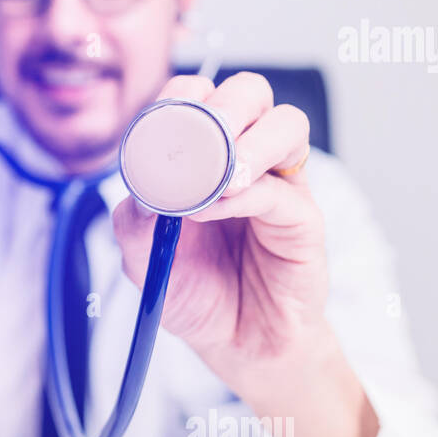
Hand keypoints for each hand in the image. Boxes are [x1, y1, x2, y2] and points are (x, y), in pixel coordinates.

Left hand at [113, 72, 321, 360]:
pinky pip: (280, 190)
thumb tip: (138, 189)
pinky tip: (212, 210)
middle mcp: (247, 157)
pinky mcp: (303, 218)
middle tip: (197, 131)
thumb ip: (133, 222)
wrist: (234, 344)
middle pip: (250, 92)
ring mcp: (280, 183)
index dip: (180, 94)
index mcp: (206, 153)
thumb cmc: (194, 291)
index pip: (200, 96)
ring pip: (286, 124)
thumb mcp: (143, 258)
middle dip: (222, 102)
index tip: (157, 118)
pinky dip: (244, 194)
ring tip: (218, 175)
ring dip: (248, 140)